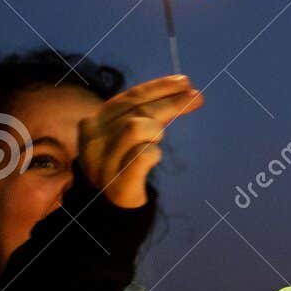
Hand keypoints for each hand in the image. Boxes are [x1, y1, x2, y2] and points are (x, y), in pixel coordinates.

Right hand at [77, 74, 203, 206]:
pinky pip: (142, 156)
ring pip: (136, 127)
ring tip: (157, 139)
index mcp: (94, 123)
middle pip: (137, 110)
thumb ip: (149, 113)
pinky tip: (154, 156)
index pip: (130, 97)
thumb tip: (188, 89)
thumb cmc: (121, 165)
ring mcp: (103, 162)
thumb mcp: (128, 135)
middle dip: (170, 102)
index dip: (159, 87)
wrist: (107, 209)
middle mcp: (94, 139)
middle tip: (196, 98)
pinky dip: (153, 153)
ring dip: (155, 129)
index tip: (185, 82)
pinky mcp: (117, 182)